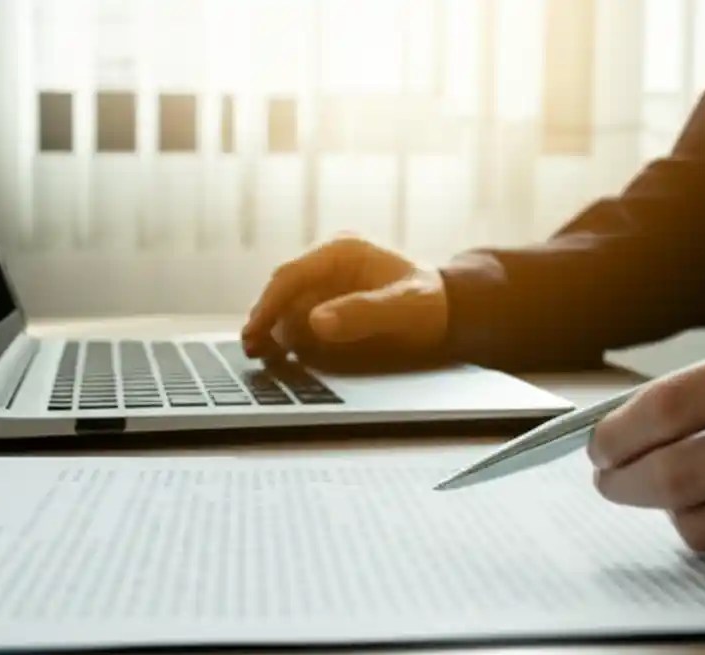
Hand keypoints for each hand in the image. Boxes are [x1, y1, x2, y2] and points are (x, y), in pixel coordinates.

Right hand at [242, 235, 448, 363]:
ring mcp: (329, 280)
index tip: (256, 331)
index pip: (292, 275)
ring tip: (264, 354)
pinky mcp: (331, 299)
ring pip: (288, 303)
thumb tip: (316, 322)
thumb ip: (363, 313)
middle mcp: (331, 260)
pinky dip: (289, 332)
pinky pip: (300, 314)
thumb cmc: (432, 305)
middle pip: (284, 288)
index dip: (269, 304)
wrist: (452, 311)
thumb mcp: (404, 310)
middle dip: (266, 318)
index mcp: (345, 250)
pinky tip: (282, 352)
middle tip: (252, 349)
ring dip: (274, 327)